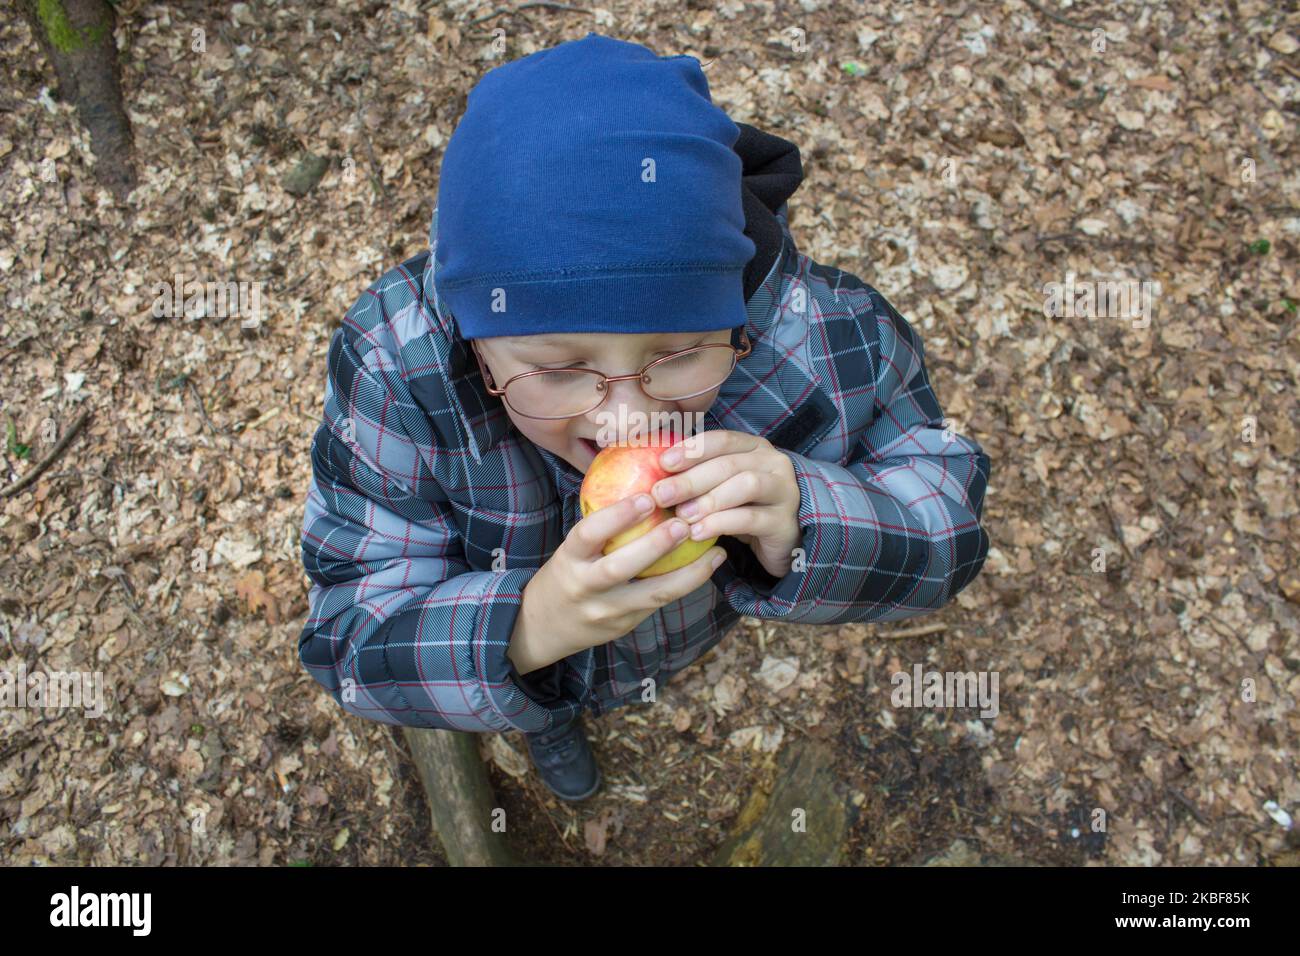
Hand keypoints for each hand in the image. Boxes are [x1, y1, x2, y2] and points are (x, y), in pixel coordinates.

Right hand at [518, 493, 727, 659]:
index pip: (587, 534)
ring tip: (715, 551)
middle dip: (654, 545)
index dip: (616, 516)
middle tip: (684, 523)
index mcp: (569, 558)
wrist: (543, 627)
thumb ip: (600, 527)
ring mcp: (606, 610)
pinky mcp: (624, 626)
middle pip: (619, 567)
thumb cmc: (568, 573)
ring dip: (687, 573)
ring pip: (651, 595)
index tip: (646, 497)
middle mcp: (585, 586)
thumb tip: (642, 479)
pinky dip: (686, 585)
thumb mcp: (572, 549)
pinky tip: (709, 566)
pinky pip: (659, 604)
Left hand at [651, 429, 801, 579]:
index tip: (663, 463)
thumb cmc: (744, 508)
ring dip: (708, 500)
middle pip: (729, 464)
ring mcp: (784, 491)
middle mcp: (773, 463)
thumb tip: (654, 472)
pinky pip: (751, 518)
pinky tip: (698, 532)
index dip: (692, 449)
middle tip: (661, 495)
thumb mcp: (723, 486)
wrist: (782, 539)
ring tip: (681, 516)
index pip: (722, 440)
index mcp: (755, 447)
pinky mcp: (784, 521)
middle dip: (691, 479)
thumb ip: (698, 475)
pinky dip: (721, 523)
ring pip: (745, 485)